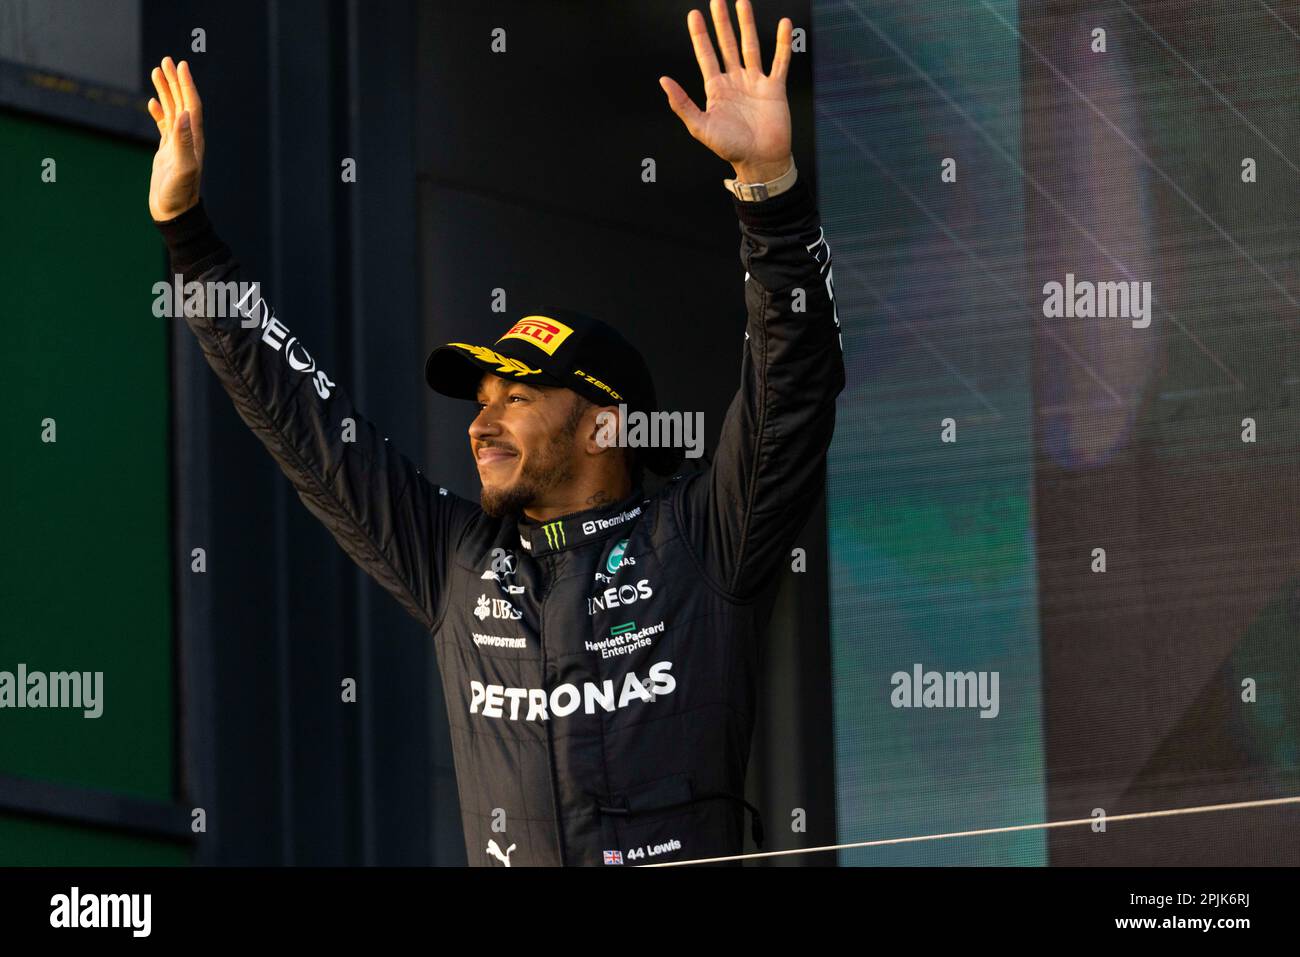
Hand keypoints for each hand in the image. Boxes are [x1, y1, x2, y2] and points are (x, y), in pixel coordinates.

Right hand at [146, 57, 204, 221]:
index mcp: (193, 139)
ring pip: (172, 110)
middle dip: (176, 81)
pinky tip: (153, 102)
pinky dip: (159, 112)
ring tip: (157, 72)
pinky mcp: (168, 151)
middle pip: (183, 103)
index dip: (187, 85)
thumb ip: (182, 141)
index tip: (181, 65)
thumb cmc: (178, 193)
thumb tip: (182, 114)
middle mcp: (188, 138)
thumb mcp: (181, 167)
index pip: (192, 105)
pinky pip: (164, 126)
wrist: (174, 212)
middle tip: (167, 60)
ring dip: (166, 91)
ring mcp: (178, 144)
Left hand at [659, 0, 792, 182]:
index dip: (699, 35)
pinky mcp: (775, 88)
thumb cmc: (730, 149)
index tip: (694, 15)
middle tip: (717, 1)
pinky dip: (783, 43)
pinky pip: (780, 61)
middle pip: (727, 45)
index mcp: (716, 89)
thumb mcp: (700, 127)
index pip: (706, 55)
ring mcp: (756, 82)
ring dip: (747, 25)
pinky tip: (784, 25)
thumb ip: (682, 104)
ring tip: (742, 3)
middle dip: (722, 23)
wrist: (760, 161)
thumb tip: (664, 80)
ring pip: (751, 46)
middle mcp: (735, 81)